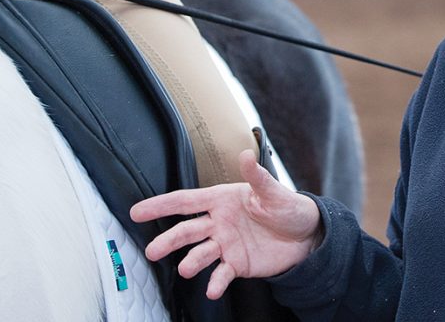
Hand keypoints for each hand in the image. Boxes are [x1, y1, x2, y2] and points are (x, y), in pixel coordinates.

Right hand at [130, 149, 322, 299]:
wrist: (306, 236)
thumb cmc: (288, 207)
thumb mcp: (274, 191)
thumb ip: (257, 177)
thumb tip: (245, 155)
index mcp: (222, 200)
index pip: (186, 201)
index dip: (161, 205)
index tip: (137, 211)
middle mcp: (218, 223)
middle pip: (186, 231)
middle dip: (168, 240)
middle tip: (152, 250)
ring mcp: (226, 244)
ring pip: (200, 253)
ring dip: (191, 262)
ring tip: (185, 269)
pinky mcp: (236, 264)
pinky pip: (222, 274)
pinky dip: (216, 282)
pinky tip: (212, 289)